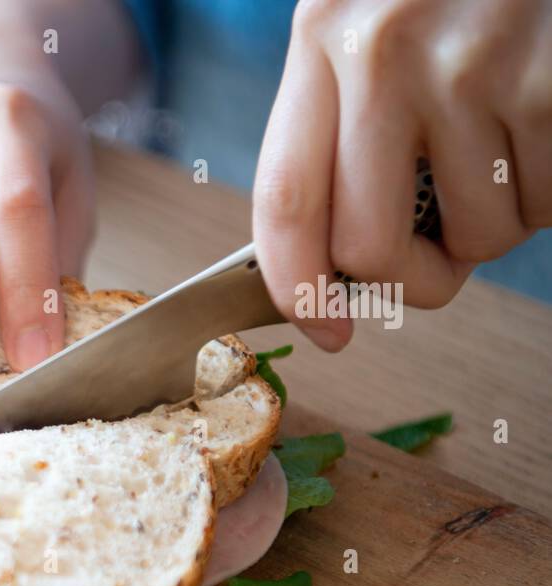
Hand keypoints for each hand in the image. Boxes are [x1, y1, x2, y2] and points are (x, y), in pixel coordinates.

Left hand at [254, 0, 550, 348]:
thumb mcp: (374, 24)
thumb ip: (345, 123)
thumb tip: (344, 267)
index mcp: (323, 38)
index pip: (283, 200)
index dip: (297, 288)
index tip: (325, 331)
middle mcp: (383, 52)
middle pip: (369, 248)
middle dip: (412, 281)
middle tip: (443, 257)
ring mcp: (471, 66)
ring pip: (474, 237)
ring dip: (497, 224)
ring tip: (507, 148)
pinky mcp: (550, 83)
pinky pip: (545, 205)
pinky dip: (549, 192)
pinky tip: (543, 125)